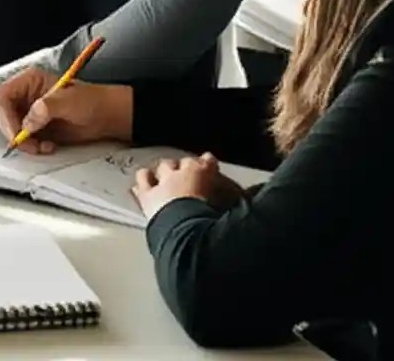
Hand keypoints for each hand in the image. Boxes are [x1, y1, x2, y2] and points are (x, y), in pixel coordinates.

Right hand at [0, 68, 132, 154]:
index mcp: (30, 81)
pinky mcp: (37, 128)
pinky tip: (47, 146)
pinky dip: (32, 147)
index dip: (5, 116)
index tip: (16, 133)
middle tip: (26, 143)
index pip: (3, 97)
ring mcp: (31, 113)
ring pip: (12, 130)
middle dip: (13, 132)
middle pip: (3, 116)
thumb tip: (28, 121)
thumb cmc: (92, 100)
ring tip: (42, 145)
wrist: (107, 117)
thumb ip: (45, 108)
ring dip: (24, 142)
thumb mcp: (68, 101)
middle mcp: (27, 96)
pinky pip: (24, 140)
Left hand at [131, 153, 245, 223]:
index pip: (206, 161)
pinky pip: (140, 184)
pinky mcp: (146, 197)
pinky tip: (140, 188)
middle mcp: (179, 173)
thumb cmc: (214, 218)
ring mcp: (160, 184)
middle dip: (181, 168)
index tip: (209, 163)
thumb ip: (241, 196)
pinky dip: (142, 185)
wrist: (188, 231)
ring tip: (159, 179)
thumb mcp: (233, 204)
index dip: (207, 163)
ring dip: (157, 175)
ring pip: (154, 170)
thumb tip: (252, 195)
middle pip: (178, 163)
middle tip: (184, 175)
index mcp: (202, 172)